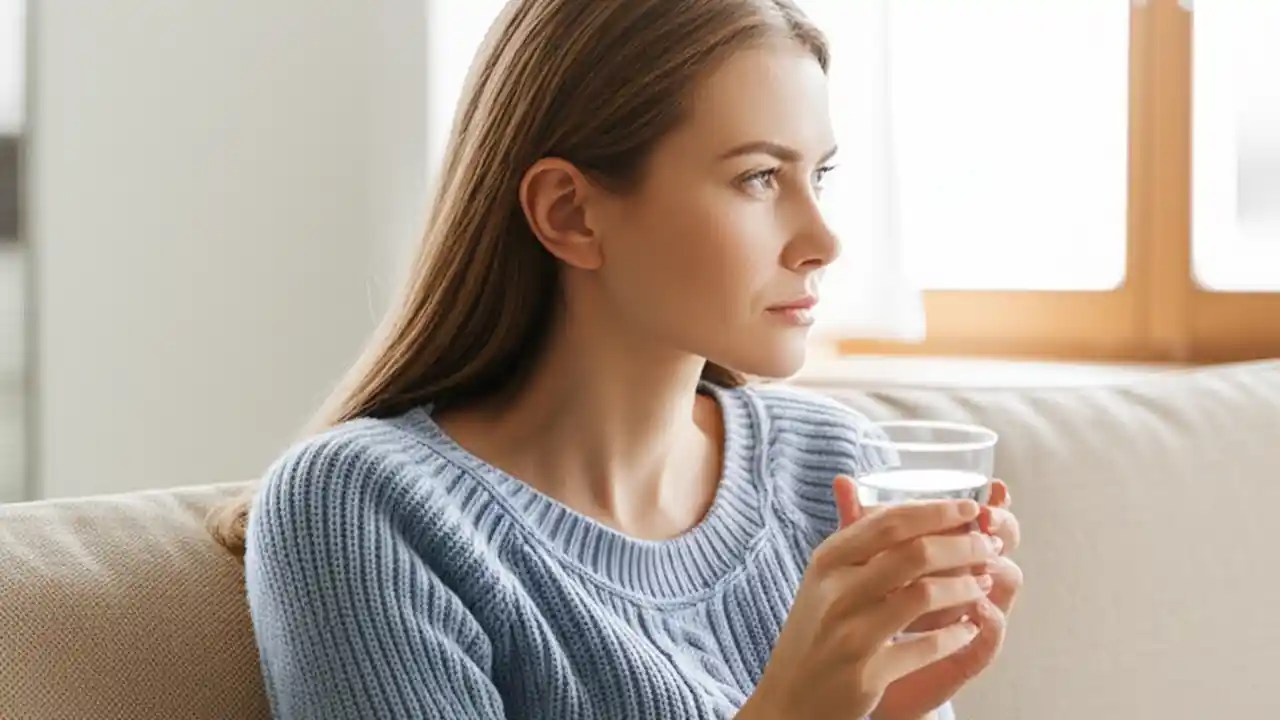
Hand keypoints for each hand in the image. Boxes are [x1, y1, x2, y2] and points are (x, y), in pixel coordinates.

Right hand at [740, 489, 1000, 719]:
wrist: (790, 698)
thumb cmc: (814, 631)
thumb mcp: (821, 578)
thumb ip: (846, 534)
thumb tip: (848, 479)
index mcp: (828, 561)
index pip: (890, 522)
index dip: (937, 510)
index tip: (971, 507)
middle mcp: (836, 592)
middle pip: (915, 553)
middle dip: (964, 545)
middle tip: (990, 546)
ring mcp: (851, 634)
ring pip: (925, 596)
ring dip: (965, 587)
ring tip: (983, 584)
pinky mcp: (867, 673)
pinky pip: (927, 647)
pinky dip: (956, 635)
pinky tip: (969, 628)